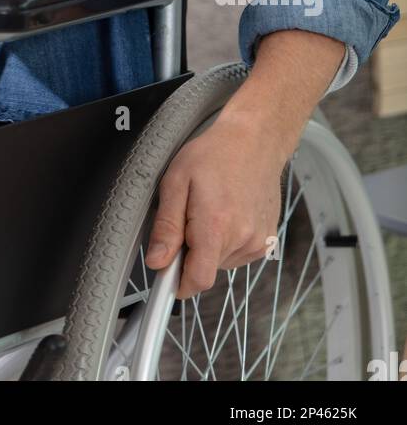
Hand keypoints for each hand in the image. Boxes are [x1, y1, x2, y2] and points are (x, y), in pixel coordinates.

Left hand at [144, 115, 289, 299]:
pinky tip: (229, 211)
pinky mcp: (268, 240)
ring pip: (221, 261)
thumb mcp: (176, 181)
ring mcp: (259, 241)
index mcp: (216, 226)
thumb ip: (166, 226)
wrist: (255, 141)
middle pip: (206, 269)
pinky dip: (228, 240)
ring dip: (211, 244)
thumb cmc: (214, 154)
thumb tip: (157, 262)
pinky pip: (238, 253)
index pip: (197, 280)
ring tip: (212, 207)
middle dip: (192, 250)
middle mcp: (241, 238)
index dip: (178, 283)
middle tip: (191, 214)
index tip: (167, 272)